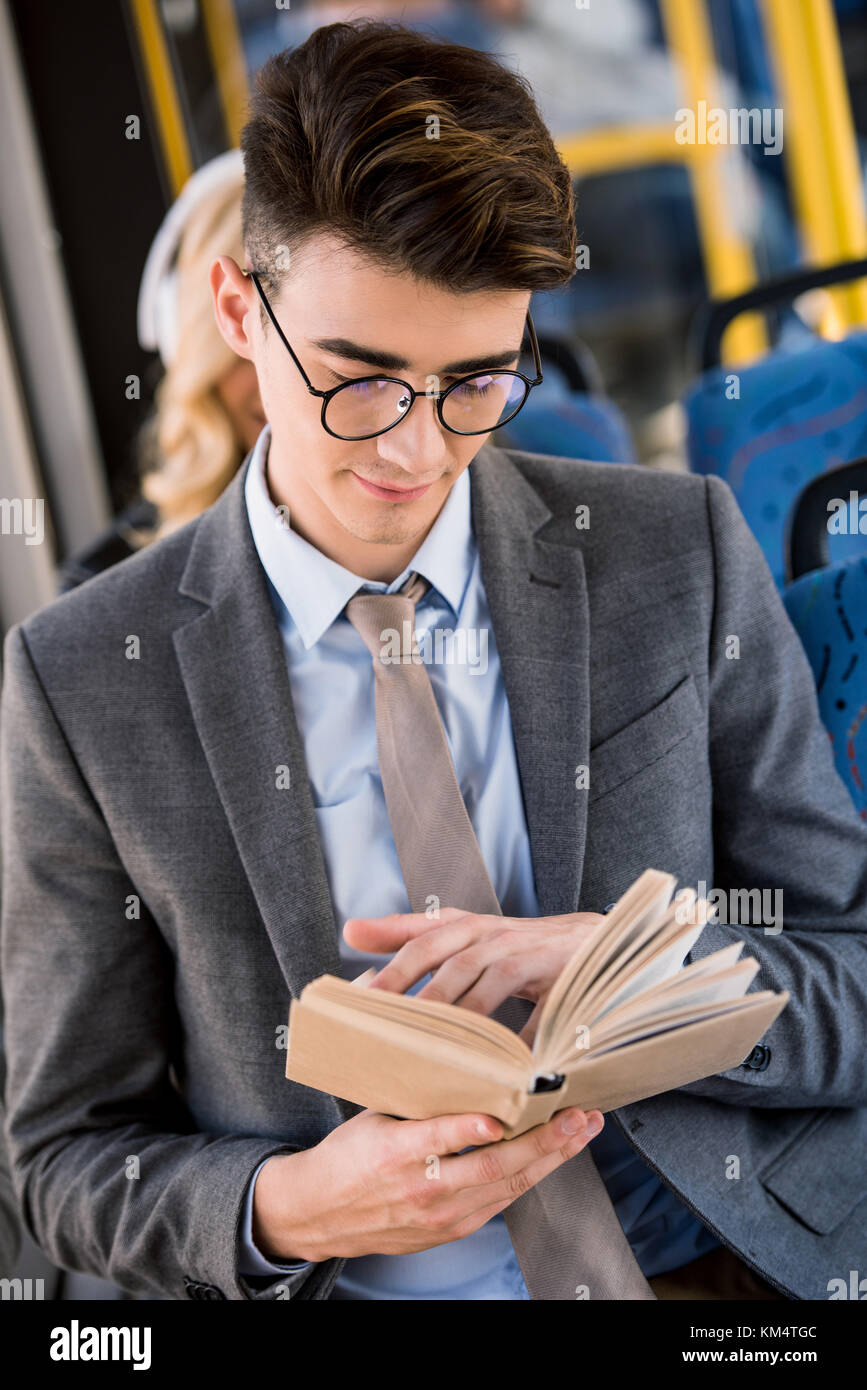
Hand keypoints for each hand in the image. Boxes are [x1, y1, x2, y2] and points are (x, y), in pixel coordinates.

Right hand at [252, 1104, 603, 1262]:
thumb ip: (417, 1100)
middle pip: (492, 1168)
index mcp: (395, 1154)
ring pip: (506, 1187)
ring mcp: (440, 1216)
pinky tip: (554, 1155)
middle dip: (543, 1141)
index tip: (502, 1115)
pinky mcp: (450, 1230)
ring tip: (581, 1131)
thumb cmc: (347, 1156)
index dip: (472, 1128)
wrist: (319, 1214)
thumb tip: (459, 1061)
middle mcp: (423, 1190)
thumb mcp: (372, 1117)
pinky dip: (530, 1175)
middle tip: (577, 1116)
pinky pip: (500, 1201)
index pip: (440, 1140)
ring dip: (550, 1158)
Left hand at [342, 908, 606, 1041]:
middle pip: (452, 966)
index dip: (393, 971)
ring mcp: (529, 956)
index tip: (360, 999)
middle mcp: (495, 936)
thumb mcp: (460, 928)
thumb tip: (350, 930)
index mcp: (466, 926)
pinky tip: (503, 1070)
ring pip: (491, 986)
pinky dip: (522, 1042)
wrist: (588, 940)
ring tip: (438, 1053)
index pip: (422, 944)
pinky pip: (539, 1016)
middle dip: (420, 999)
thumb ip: (407, 930)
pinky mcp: (560, 981)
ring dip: (465, 1019)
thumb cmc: (513, 940)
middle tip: (388, 1034)